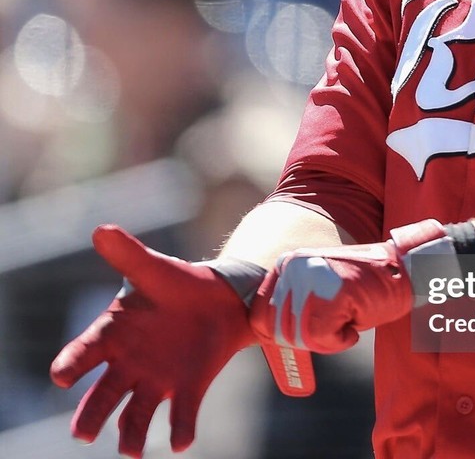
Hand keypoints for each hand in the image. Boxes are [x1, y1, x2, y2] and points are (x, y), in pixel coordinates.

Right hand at [50, 225, 257, 457]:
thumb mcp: (153, 267)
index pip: (84, 352)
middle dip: (92, 415)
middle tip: (84, 432)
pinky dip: (182, 426)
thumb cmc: (176, 283)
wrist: (219, 296)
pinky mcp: (188, 386)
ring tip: (132, 450)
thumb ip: (127, 254)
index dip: (72, 363)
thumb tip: (101, 229)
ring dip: (132, 434)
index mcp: (113, 334)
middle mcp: (127, 364)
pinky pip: (182, 412)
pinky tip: (183, 441)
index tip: (63, 373)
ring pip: (136, 415)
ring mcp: (157, 379)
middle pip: (102, 396)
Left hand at [251, 218, 448, 353]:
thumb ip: (291, 304)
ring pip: (301, 338)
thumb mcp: (318, 289)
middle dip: (308, 339)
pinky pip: (321, 339)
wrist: (405, 271)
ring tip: (347, 316)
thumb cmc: (363, 287)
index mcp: (286, 264)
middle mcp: (294, 266)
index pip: (257, 318)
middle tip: (334, 324)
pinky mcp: (332, 292)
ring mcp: (312, 277)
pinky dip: (341, 340)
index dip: (279, 337)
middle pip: (279, 333)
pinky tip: (356, 320)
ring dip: (327, 339)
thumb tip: (267, 338)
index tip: (304, 334)